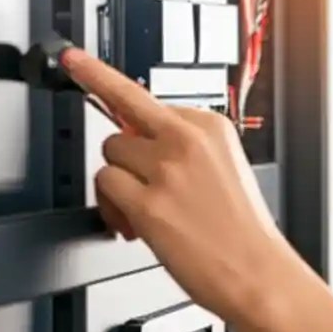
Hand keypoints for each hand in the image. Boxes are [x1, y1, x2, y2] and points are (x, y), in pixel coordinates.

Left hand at [63, 47, 290, 325]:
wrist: (258, 272)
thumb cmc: (243, 228)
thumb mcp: (224, 167)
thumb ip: (182, 145)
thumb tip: (135, 140)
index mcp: (211, 125)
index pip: (140, 94)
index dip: (100, 80)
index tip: (74, 59)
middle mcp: (188, 140)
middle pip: (120, 127)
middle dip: (127, 159)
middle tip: (146, 186)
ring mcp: (167, 170)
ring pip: (109, 157)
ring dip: (119, 186)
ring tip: (148, 213)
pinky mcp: (148, 203)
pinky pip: (106, 188)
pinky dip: (113, 209)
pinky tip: (139, 227)